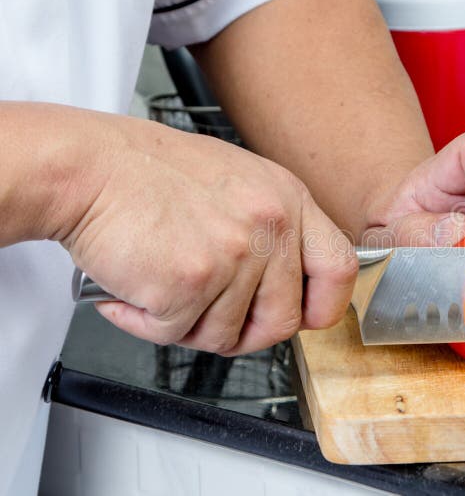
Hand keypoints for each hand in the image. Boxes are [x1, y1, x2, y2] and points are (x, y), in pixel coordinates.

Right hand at [61, 113, 356, 355]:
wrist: (87, 166)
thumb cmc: (150, 174)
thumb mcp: (238, 183)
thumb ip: (272, 231)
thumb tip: (289, 284)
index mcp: (287, 199)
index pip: (339, 268)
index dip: (323, 306)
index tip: (304, 316)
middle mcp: (269, 225)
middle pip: (282, 321)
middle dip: (243, 332)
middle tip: (207, 314)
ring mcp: (233, 254)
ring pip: (226, 336)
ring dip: (188, 325)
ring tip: (161, 287)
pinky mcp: (190, 282)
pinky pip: (176, 334)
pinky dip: (146, 324)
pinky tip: (132, 291)